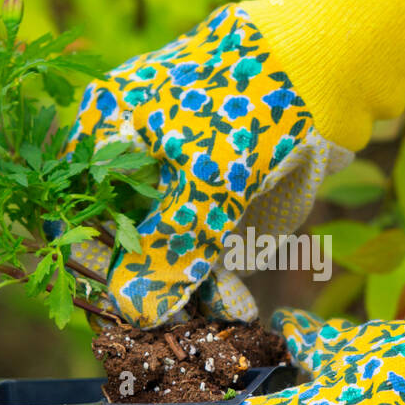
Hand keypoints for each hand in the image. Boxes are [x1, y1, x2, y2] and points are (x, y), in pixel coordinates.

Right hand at [59, 5, 350, 325]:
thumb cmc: (252, 104)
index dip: (90, 271)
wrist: (331, 67)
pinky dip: (221, 286)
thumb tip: (133, 312)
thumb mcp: (208, 183)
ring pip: (167, 257)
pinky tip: (242, 314)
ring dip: (190, 299)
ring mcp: (177, 182)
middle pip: (121, 244)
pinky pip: (206, 256)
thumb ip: (169, 250)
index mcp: (103, 133)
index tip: (114, 318)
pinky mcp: (219, 203)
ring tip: (221, 328)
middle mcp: (131, 160)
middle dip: (149, 294)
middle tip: (176, 336)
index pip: (73, 214)